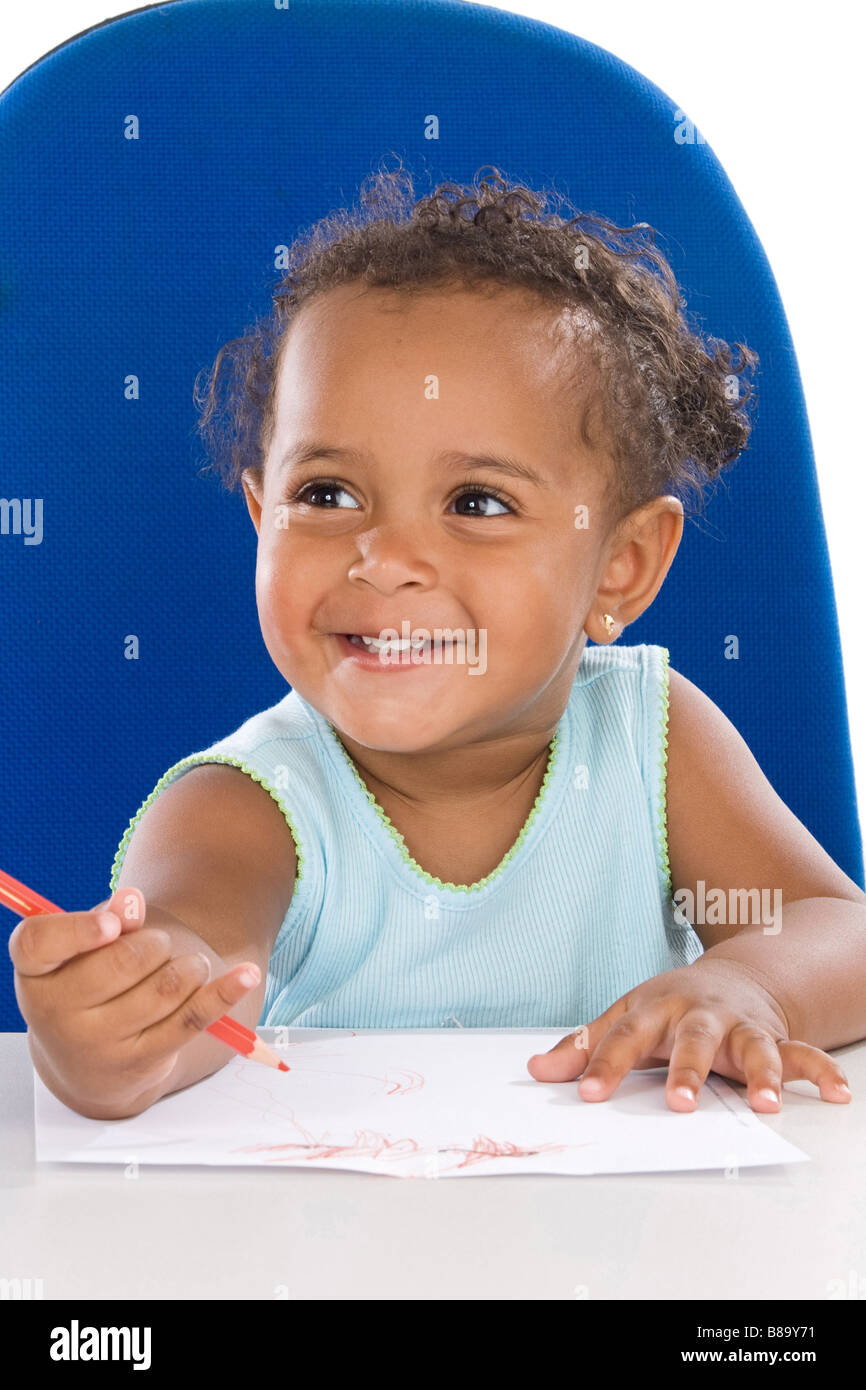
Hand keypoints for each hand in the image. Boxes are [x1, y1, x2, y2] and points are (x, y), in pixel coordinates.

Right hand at [10, 885, 260, 1117]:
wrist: (90, 1066)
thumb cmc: (88, 987)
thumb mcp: (84, 953)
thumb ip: (107, 922)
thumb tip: (131, 902)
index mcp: (34, 975)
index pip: (40, 943)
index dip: (79, 929)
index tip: (114, 922)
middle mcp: (56, 1015)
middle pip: (122, 961)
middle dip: (156, 943)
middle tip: (160, 946)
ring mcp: (97, 1044)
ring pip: (165, 987)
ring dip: (188, 967)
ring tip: (186, 968)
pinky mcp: (141, 1060)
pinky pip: (191, 1019)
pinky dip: (224, 992)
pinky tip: (247, 975)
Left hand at [526, 958, 851, 1111]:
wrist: (729, 978)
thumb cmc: (668, 1006)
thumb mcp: (625, 1016)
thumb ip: (584, 1046)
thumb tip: (536, 1071)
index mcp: (655, 1009)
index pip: (625, 1036)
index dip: (604, 1063)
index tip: (586, 1093)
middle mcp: (700, 1015)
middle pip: (691, 1039)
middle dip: (686, 1070)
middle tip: (678, 1103)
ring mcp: (740, 1026)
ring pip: (753, 1046)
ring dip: (762, 1074)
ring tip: (767, 1104)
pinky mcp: (774, 1038)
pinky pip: (803, 1053)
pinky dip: (821, 1071)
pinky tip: (837, 1093)